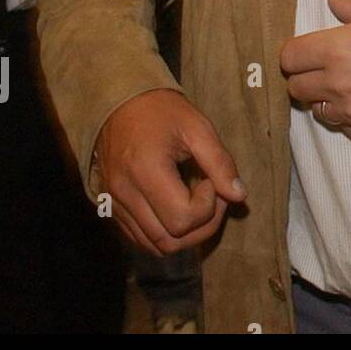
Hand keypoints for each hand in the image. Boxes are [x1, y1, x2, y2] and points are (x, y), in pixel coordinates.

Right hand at [95, 89, 245, 256]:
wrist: (119, 103)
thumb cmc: (162, 111)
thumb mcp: (198, 128)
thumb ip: (220, 163)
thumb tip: (240, 196)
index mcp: (145, 171)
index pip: (183, 219)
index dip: (209, 206)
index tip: (211, 179)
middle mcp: (124, 194)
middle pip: (169, 241)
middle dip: (203, 225)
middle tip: (212, 194)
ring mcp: (113, 204)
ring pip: (155, 246)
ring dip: (185, 235)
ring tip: (197, 203)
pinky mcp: (111, 208)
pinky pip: (140, 238)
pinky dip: (165, 233)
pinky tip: (178, 208)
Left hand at [279, 0, 350, 139]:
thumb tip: (333, 1)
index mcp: (336, 49)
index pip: (290, 56)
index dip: (294, 51)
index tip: (305, 48)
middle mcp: (337, 83)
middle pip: (295, 86)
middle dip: (303, 75)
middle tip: (322, 65)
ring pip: (315, 109)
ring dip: (322, 97)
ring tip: (344, 84)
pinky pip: (341, 125)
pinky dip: (344, 115)